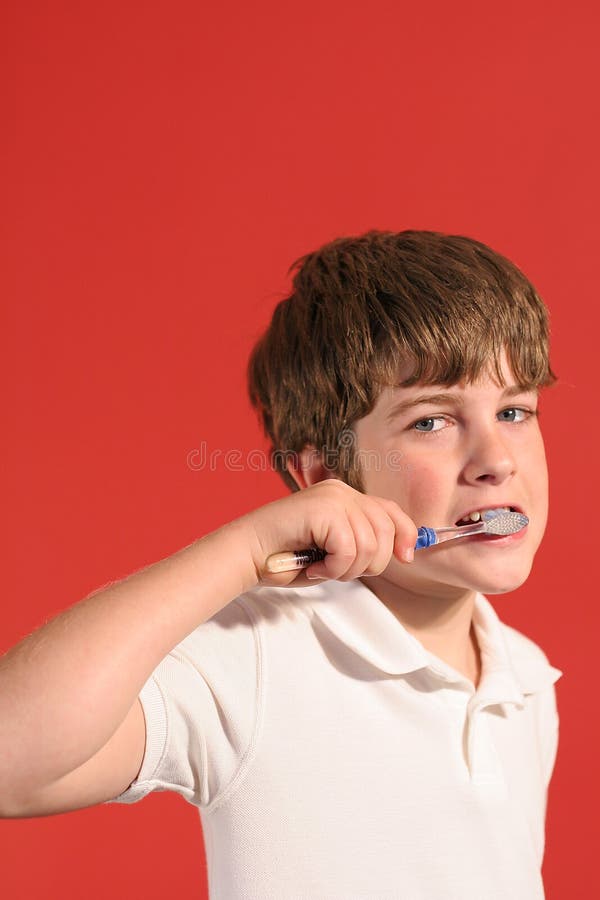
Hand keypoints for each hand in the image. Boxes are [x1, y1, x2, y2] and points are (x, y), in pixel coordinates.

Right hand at [238, 478, 417, 587]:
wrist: (247, 554)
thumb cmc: (287, 557)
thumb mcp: (334, 550)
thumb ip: (363, 544)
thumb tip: (403, 552)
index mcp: (345, 497)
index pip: (390, 511)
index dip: (405, 534)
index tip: (406, 558)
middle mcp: (342, 491)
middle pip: (386, 531)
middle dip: (370, 563)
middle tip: (339, 571)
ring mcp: (333, 497)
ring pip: (369, 545)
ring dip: (346, 569)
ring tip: (321, 567)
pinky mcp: (323, 509)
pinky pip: (349, 550)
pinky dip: (333, 568)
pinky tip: (314, 566)